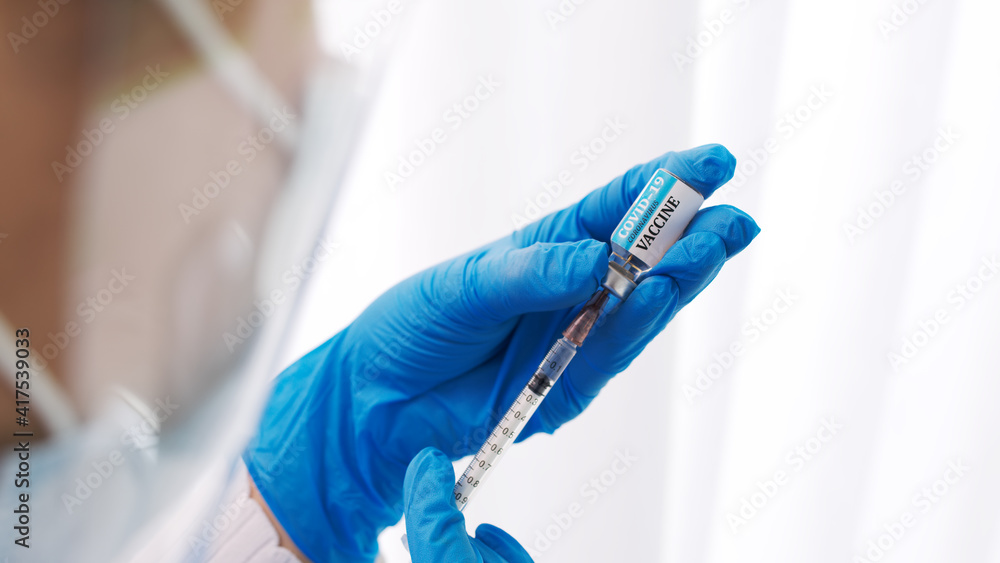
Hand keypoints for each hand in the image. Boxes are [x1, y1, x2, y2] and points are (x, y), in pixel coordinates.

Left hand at [244, 144, 759, 561]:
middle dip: (694, 234)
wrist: (377, 400)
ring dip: (682, 275)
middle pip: (648, 257)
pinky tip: (667, 291)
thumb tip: (596, 260)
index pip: (617, 209)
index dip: (665, 185)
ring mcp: (578, 338)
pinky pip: (615, 352)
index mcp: (550, 247)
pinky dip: (642, 323)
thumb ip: (530, 273)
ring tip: (717, 244)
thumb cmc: (413, 327)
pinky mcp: (572, 387)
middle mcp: (575, 289)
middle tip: (735, 217)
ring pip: (645, 305)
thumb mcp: (464, 286)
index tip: (712, 165)